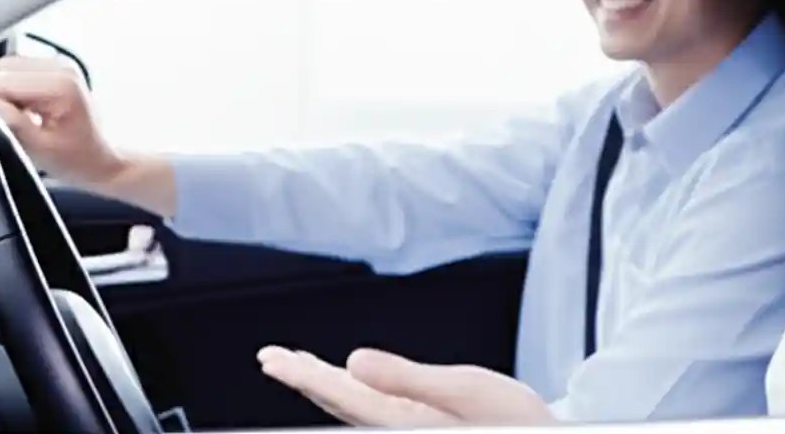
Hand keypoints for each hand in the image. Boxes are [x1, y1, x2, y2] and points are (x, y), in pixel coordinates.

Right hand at [0, 55, 125, 188]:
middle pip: (2, 70)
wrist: (99, 158)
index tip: (26, 126)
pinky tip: (39, 109)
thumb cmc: (76, 157)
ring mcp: (61, 64)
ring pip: (7, 69)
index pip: (0, 83)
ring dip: (14, 94)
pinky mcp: (56, 68)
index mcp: (61, 84)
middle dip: (7, 98)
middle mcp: (63, 67)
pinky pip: (18, 72)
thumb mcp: (39, 149)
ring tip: (36, 116)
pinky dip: (21, 91)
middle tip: (30, 121)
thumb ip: (12, 124)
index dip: (3, 109)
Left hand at [257, 346, 555, 427]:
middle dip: (303, 378)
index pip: (341, 395)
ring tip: (295, 366)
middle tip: (270, 358)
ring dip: (322, 384)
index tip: (274, 360)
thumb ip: (406, 378)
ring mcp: (409, 427)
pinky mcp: (422, 423)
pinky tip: (346, 382)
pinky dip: (349, 391)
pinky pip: (372, 407)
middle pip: (339, 402)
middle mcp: (398, 427)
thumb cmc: (514, 421)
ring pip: (352, 406)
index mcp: (403, 420)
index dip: (303, 377)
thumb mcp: (466, 390)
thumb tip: (352, 362)